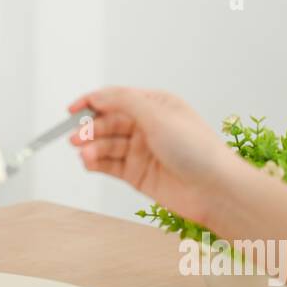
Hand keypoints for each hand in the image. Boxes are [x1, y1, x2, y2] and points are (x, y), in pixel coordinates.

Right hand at [68, 87, 240, 225]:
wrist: (215, 190)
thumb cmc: (196, 149)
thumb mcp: (158, 115)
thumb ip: (124, 102)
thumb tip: (97, 96)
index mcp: (155, 105)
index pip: (116, 98)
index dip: (92, 102)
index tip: (71, 110)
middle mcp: (147, 126)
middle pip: (107, 122)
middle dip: (89, 129)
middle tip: (75, 138)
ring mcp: (141, 151)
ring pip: (106, 145)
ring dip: (92, 148)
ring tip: (85, 155)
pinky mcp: (136, 174)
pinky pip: (109, 165)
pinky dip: (96, 163)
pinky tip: (88, 163)